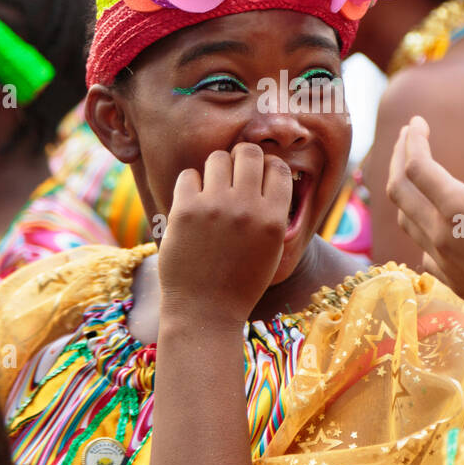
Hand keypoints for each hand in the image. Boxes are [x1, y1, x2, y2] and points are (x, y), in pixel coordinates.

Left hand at [158, 143, 292, 326]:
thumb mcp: (271, 249)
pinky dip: (191, 185)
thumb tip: (269, 172)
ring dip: (216, 169)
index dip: (269, 168)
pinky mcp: (185, 210)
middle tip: (234, 176)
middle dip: (242, 159)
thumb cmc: (240, 282)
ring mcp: (215, 206)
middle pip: (249, 152)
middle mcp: (247, 207)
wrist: (204, 311)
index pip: (279, 167)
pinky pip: (189, 175)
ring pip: (218, 157)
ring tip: (212, 189)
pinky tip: (193, 203)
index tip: (258, 179)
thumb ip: (273, 212)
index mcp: (273, 218)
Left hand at [386, 116, 463, 323]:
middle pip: (400, 188)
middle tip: (409, 134)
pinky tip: (429, 217)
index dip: (414, 139)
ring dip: (402, 186)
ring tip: (410, 167)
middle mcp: (437, 233)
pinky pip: (418, 242)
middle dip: (399, 156)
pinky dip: (415, 218)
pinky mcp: (446, 276)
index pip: (417, 165)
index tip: (418, 121)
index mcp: (454, 209)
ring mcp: (438, 257)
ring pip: (404, 215)